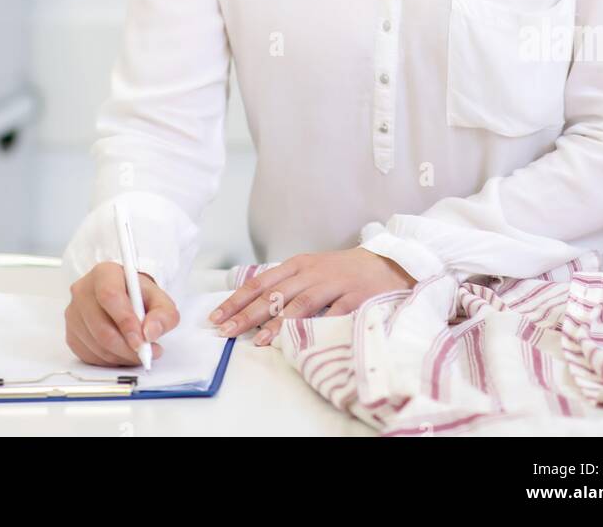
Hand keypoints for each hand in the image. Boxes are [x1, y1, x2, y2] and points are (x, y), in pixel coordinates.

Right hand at [65, 261, 179, 365]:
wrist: (124, 298)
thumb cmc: (138, 296)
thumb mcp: (159, 299)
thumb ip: (163, 314)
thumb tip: (151, 332)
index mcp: (104, 274)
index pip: (110, 297)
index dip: (126, 322)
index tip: (141, 340)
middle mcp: (83, 291)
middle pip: (102, 327)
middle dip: (127, 347)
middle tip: (146, 353)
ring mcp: (73, 313)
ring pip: (96, 345)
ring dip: (121, 356)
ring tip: (138, 352)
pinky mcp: (71, 334)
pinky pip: (89, 356)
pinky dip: (109, 361)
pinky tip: (122, 353)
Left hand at [206, 248, 415, 345]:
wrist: (386, 262)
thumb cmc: (343, 270)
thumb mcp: (311, 270)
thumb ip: (286, 285)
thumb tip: (253, 306)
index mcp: (298, 265)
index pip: (260, 282)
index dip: (237, 299)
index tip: (216, 316)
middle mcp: (312, 273)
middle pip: (274, 294)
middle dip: (247, 314)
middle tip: (225, 332)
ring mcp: (334, 284)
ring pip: (299, 304)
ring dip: (277, 323)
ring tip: (258, 341)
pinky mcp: (355, 297)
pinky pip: (332, 314)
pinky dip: (315, 327)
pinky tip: (301, 340)